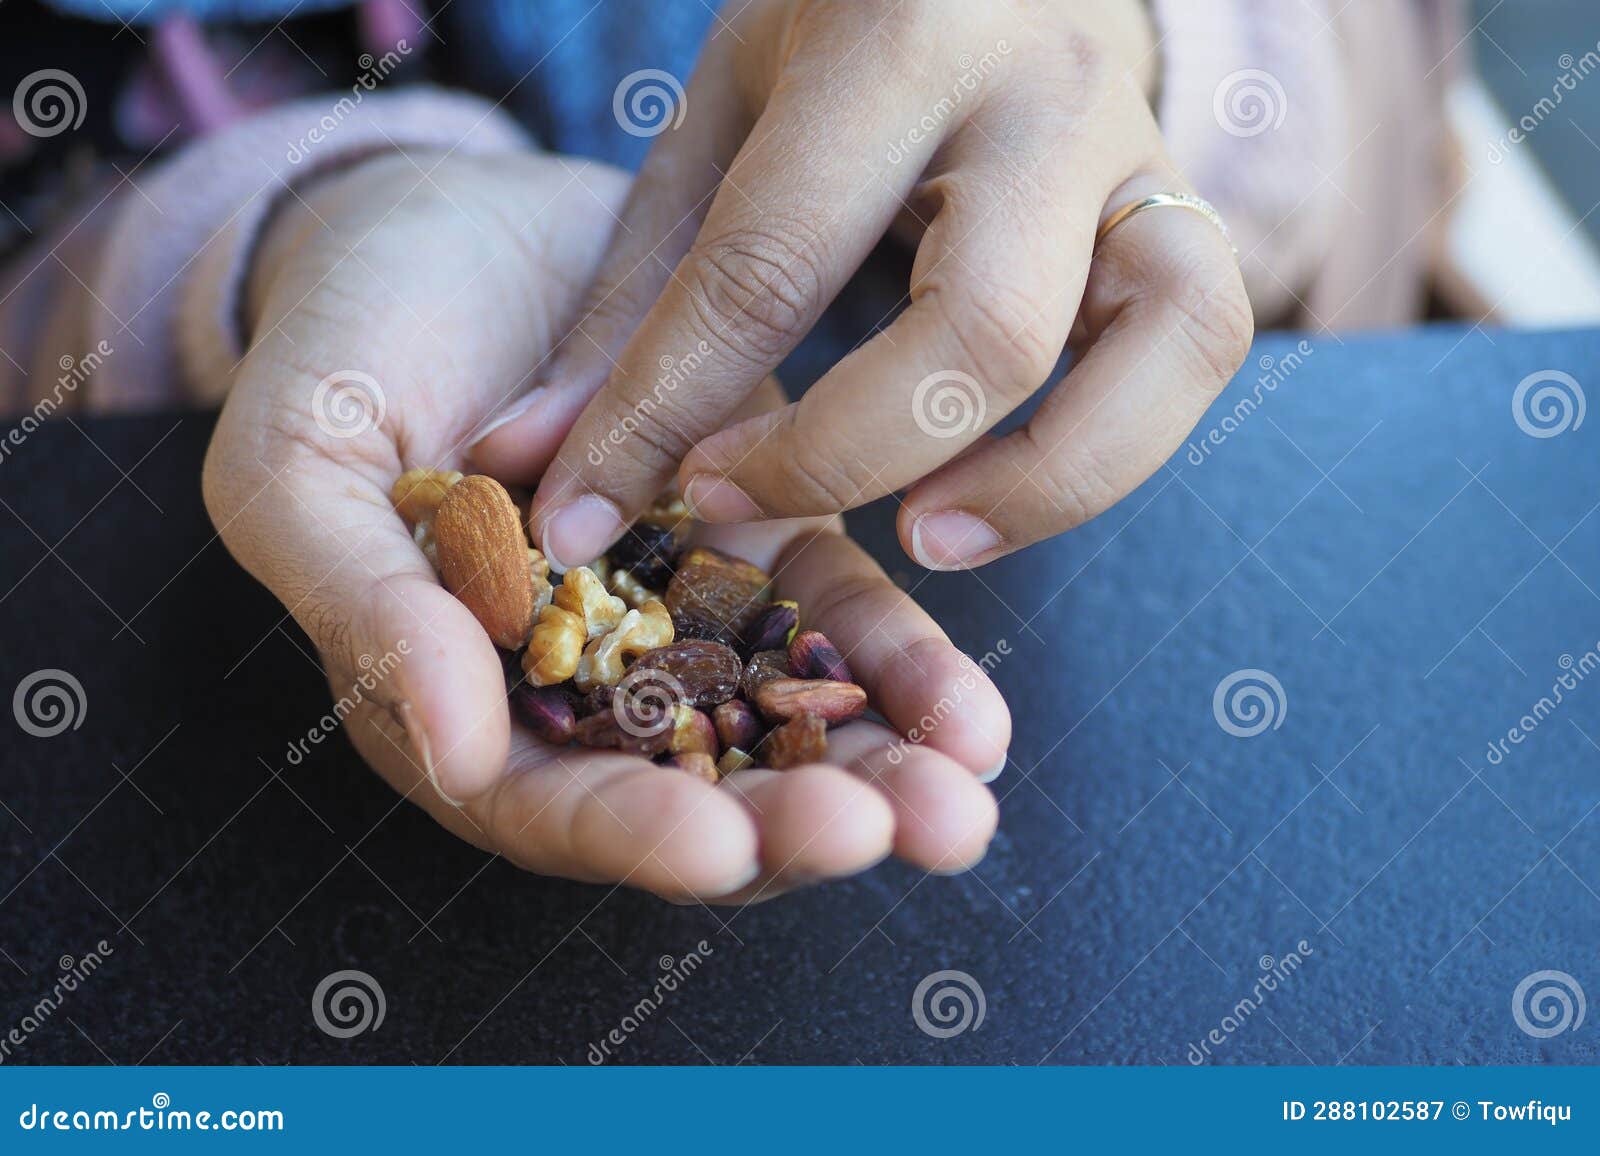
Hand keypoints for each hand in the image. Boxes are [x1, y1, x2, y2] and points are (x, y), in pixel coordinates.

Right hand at [202, 151, 1005, 901]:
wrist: (449, 223)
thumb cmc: (340, 342)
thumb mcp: (296, 465)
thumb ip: (361, 604)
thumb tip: (463, 749)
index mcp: (460, 698)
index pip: (550, 802)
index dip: (632, 835)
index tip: (717, 847)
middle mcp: (585, 682)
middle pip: (693, 791)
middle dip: (789, 826)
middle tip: (881, 830)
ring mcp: (684, 616)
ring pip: (784, 723)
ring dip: (875, 772)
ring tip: (958, 805)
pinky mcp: (760, 540)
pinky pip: (838, 619)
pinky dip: (900, 669)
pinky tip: (973, 718)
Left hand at [473, 0, 1252, 571]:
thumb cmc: (839, 32)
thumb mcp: (717, 120)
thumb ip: (637, 293)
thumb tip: (541, 458)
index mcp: (896, 40)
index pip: (770, 265)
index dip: (667, 411)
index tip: (588, 510)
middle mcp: (1044, 96)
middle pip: (982, 335)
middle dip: (841, 460)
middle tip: (732, 508)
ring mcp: (1143, 152)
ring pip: (1162, 344)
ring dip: (1046, 483)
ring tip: (922, 539)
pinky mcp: (1193, 209)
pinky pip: (1200, 347)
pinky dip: (1108, 450)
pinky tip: (991, 493)